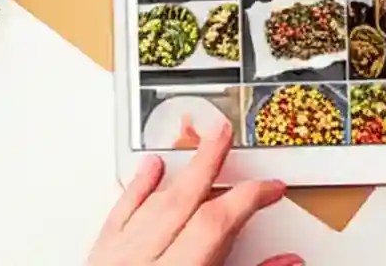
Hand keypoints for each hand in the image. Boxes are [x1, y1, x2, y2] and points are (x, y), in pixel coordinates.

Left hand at [88, 123, 301, 265]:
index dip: (248, 200)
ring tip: (197, 149)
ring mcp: (115, 261)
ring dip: (177, 175)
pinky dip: (135, 192)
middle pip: (180, 202)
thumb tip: (288, 263)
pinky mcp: (98, 259)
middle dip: (207, 164)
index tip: (270, 190)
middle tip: (224, 133)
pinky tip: (148, 171)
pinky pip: (117, 219)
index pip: (216, 223)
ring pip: (150, 207)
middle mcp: (142, 262)